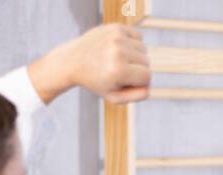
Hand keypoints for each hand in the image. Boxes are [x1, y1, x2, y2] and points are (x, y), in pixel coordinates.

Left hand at [29, 24, 150, 104]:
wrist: (72, 61)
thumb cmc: (96, 82)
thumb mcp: (115, 98)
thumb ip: (138, 95)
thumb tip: (149, 83)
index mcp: (118, 70)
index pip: (148, 76)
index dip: (138, 81)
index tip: (123, 80)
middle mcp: (118, 51)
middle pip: (147, 62)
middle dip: (136, 68)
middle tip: (117, 70)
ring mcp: (116, 37)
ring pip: (143, 49)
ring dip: (135, 56)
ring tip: (117, 59)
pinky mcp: (115, 27)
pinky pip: (138, 35)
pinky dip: (133, 42)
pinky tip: (119, 47)